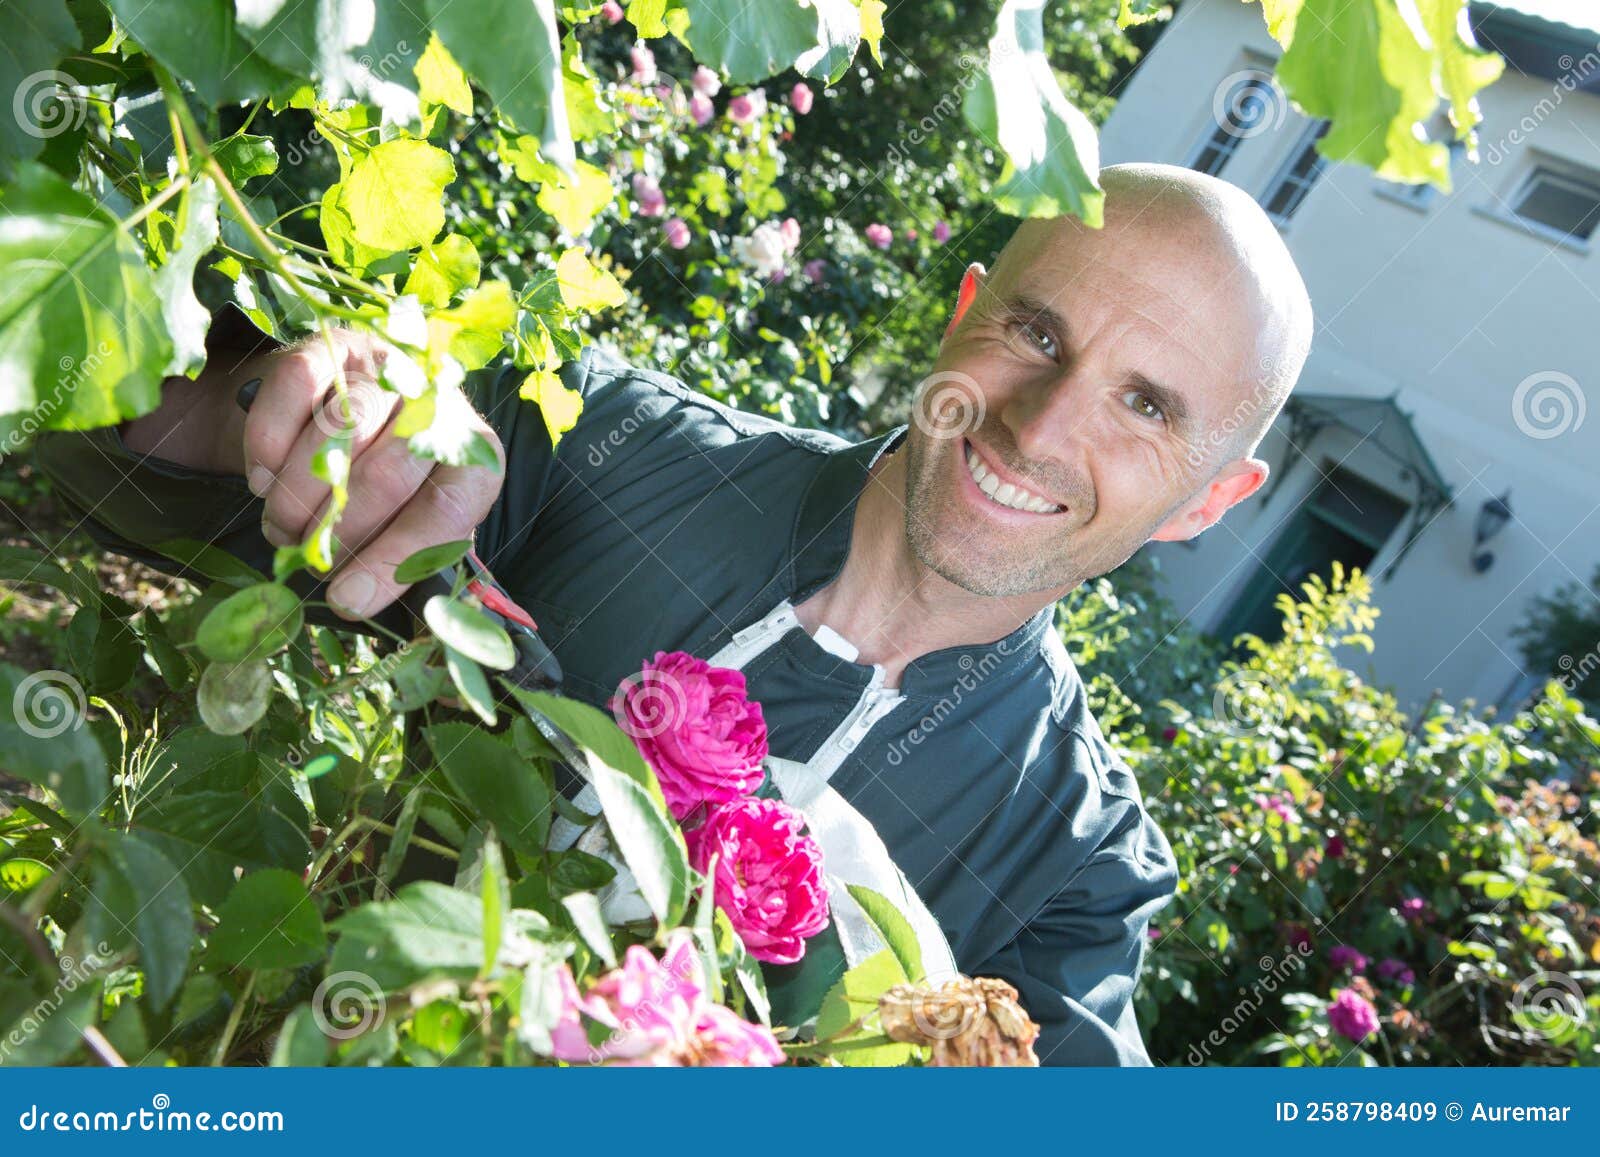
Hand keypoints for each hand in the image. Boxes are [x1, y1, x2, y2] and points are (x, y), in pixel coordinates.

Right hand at [128, 329, 503, 619]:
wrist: (334, 410)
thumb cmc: (384, 484)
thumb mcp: (407, 521)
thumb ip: (394, 559)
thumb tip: (350, 600)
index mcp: (473, 453)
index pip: (447, 509)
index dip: (393, 560)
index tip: (347, 598)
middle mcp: (439, 402)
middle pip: (387, 475)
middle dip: (336, 532)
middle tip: (307, 559)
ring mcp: (384, 366)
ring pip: (339, 435)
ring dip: (298, 496)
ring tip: (282, 530)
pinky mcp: (329, 348)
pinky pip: (293, 394)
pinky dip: (268, 446)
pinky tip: (262, 481)